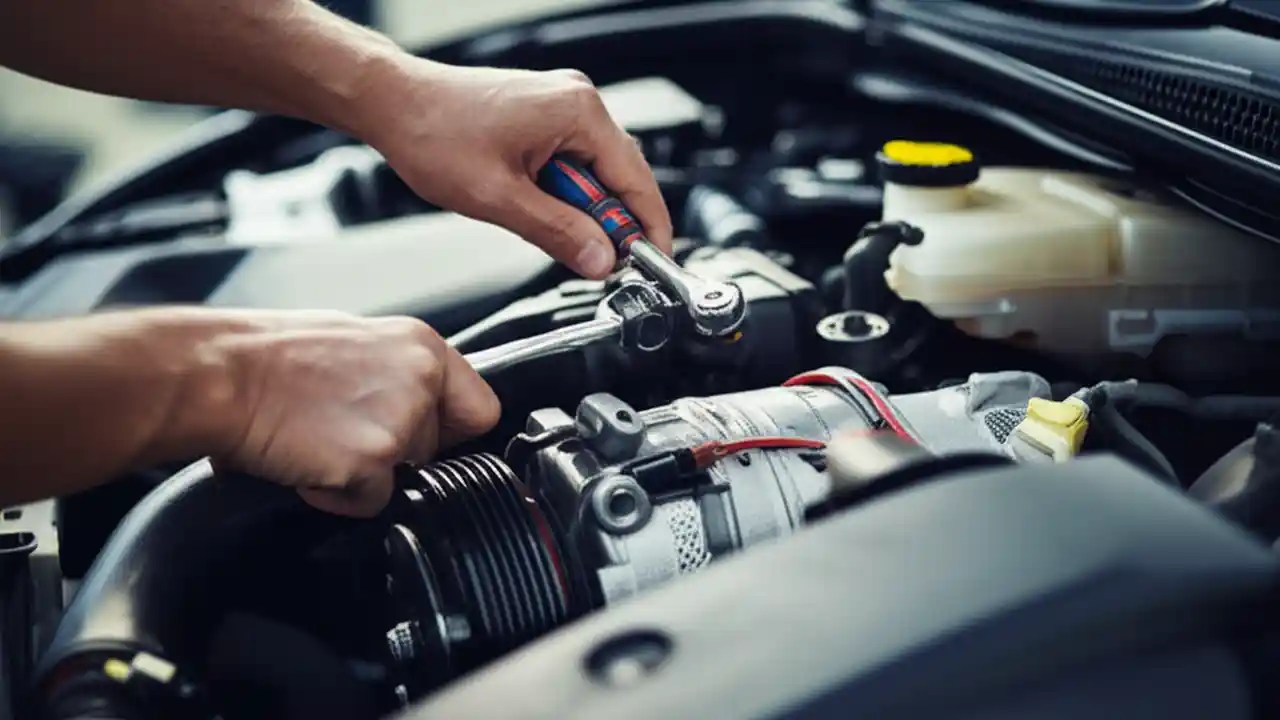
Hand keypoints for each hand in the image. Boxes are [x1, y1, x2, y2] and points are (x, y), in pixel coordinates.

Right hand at [211, 310, 498, 516]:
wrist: (218, 376)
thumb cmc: (266, 357)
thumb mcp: (351, 342)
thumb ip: (395, 373)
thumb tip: (415, 406)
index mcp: (420, 345)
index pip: (479, 408)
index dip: (450, 432)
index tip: (425, 439)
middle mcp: (420, 378)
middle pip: (436, 450)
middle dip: (394, 454)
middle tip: (340, 432)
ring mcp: (400, 421)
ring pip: (404, 477)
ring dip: (365, 474)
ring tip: (318, 442)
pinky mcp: (373, 461)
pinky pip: (371, 502)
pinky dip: (338, 495)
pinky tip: (308, 462)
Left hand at [359, 60, 673, 278]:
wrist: (392, 104)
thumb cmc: (433, 132)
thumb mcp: (499, 199)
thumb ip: (558, 233)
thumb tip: (600, 260)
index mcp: (577, 112)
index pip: (636, 180)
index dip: (647, 229)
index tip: (652, 264)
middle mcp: (577, 102)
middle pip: (620, 177)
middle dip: (613, 224)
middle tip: (601, 264)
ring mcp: (561, 107)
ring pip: (596, 174)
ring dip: (584, 211)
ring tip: (560, 236)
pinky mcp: (545, 117)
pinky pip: (573, 163)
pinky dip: (567, 195)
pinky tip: (543, 211)